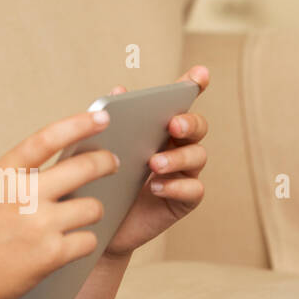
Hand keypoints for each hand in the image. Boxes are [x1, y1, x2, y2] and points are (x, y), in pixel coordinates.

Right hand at [0, 107, 121, 298]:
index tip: (101, 116)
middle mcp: (23, 195)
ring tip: (79, 217)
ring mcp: (39, 225)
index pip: (46, 139)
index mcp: (3, 175)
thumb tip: (64, 168)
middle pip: (84, 168)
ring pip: (93, 207)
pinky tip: (69, 245)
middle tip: (112, 163)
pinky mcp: (52, 254)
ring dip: (91, 212)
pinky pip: (88, 241)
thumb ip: (18, 180)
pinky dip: (82, 243)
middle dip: (105, 163)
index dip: (77, 124)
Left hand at [102, 65, 209, 258]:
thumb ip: (110, 122)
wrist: (97, 224)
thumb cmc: (99, 181)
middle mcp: (177, 145)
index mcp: (158, 127)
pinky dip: (176, 186)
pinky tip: (156, 187)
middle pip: (197, 126)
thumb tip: (117, 91)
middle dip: (189, 122)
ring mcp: (184, 173)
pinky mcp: (183, 200)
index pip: (180, 102)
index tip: (200, 74)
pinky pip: (193, 190)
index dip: (193, 85)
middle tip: (172, 124)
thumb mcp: (99, 149)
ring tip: (154, 163)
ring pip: (198, 156)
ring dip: (178, 156)